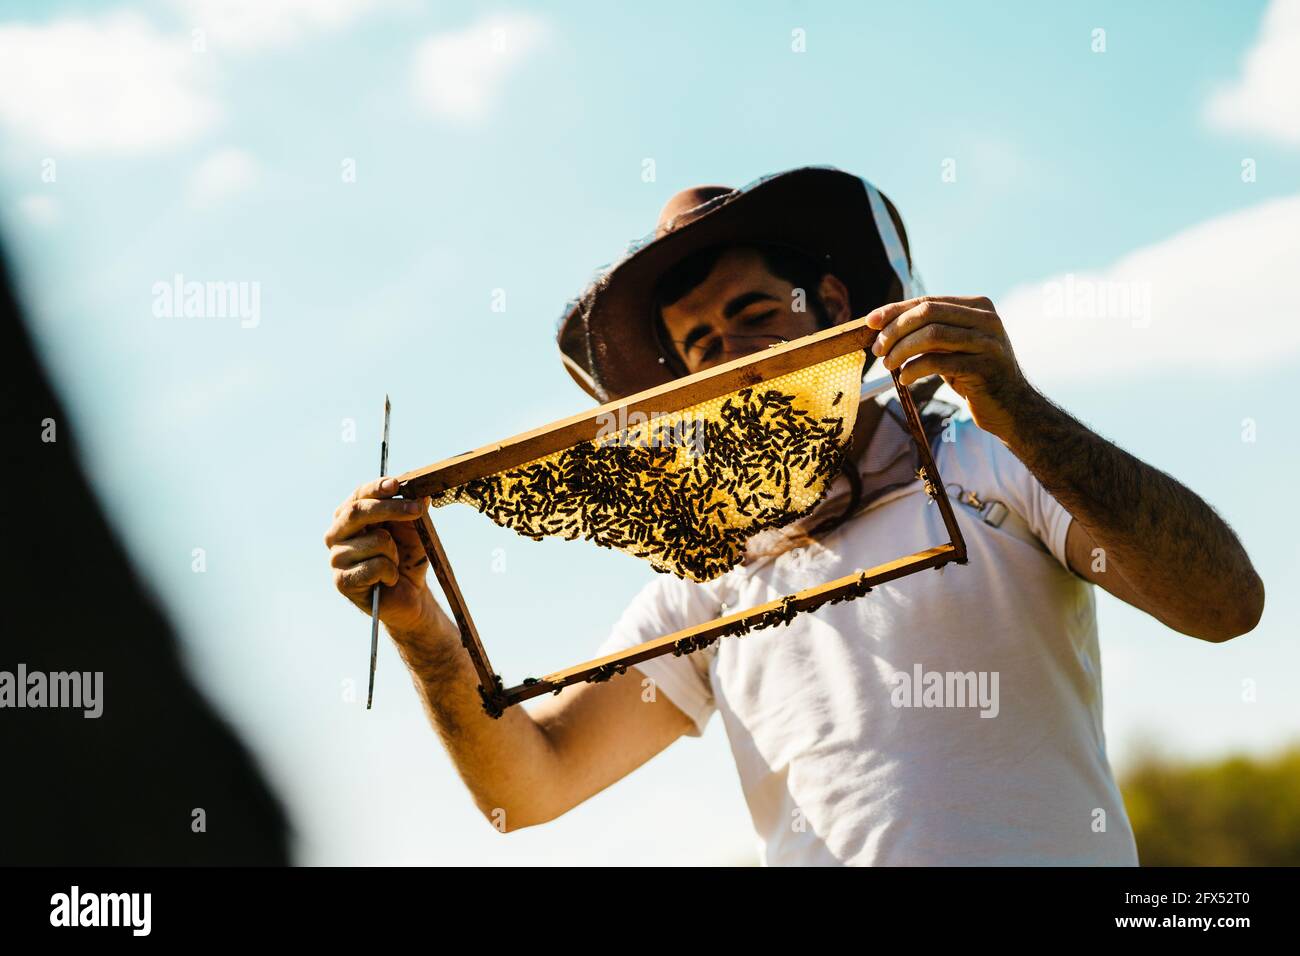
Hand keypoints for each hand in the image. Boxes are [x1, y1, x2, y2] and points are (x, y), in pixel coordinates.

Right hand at [325, 477, 439, 633]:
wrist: (408, 596)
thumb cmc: (406, 558)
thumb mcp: (413, 530)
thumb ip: (413, 511)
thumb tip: (422, 495)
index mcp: (348, 517)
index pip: (359, 495)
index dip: (377, 488)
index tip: (397, 484)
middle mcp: (336, 534)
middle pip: (358, 512)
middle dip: (391, 508)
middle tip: (417, 509)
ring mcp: (336, 558)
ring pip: (375, 541)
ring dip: (394, 552)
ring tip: (394, 563)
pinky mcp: (341, 581)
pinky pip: (375, 567)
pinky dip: (390, 573)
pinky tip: (388, 579)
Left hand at [866, 295, 1035, 441]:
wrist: (1012, 406)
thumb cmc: (975, 374)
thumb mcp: (953, 347)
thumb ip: (929, 331)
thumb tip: (882, 325)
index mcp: (978, 306)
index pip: (928, 301)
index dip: (895, 310)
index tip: (870, 322)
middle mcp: (986, 319)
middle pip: (928, 313)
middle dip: (895, 329)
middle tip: (878, 349)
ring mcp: (988, 342)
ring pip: (932, 335)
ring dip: (902, 350)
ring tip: (888, 364)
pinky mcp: (984, 367)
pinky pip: (939, 362)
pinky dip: (914, 369)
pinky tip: (904, 378)